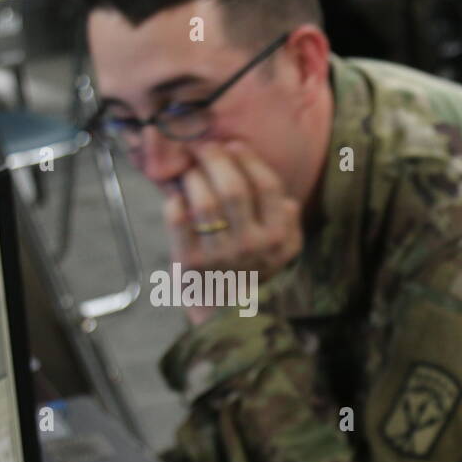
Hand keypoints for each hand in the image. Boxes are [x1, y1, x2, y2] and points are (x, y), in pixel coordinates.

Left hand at [163, 140, 302, 325]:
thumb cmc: (252, 272)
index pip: (267, 187)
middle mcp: (252, 246)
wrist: (228, 315)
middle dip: (216, 159)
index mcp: (278, 239)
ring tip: (191, 169)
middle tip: (205, 148)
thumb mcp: (282, 251)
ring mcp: (220, 255)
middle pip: (233, 189)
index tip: (234, 146)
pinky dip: (174, 202)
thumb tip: (284, 198)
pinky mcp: (190, 263)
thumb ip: (287, 223)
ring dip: (194, 177)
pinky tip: (176, 196)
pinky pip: (177, 221)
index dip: (248, 159)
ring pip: (204, 202)